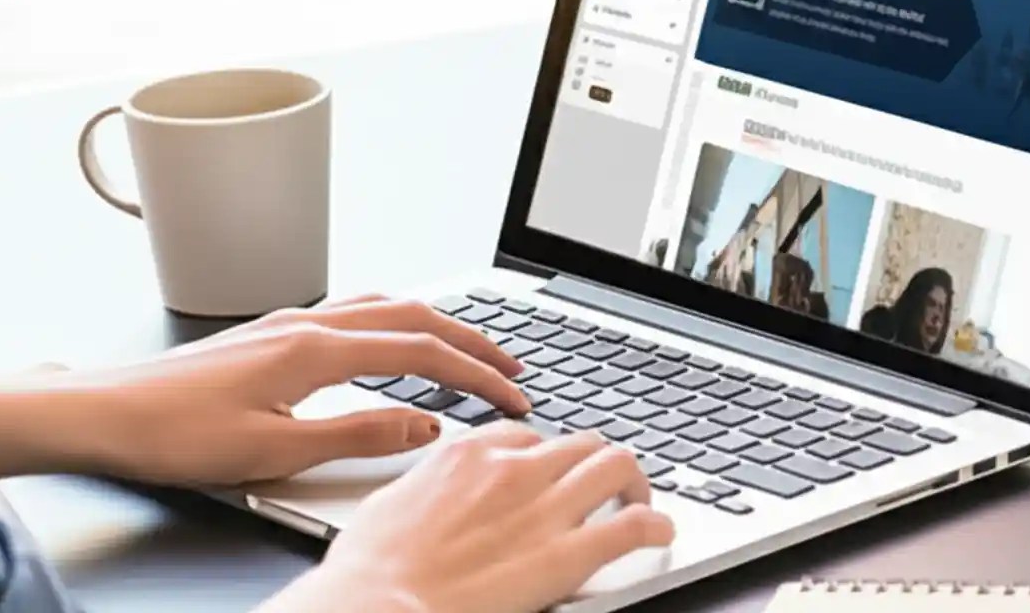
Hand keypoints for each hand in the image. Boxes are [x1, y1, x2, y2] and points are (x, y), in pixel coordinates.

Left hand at [0, 294, 529, 484]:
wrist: (104, 411)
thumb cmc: (176, 434)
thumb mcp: (276, 450)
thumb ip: (359, 434)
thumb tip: (426, 425)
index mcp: (316, 350)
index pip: (421, 352)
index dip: (475, 374)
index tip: (510, 395)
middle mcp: (308, 324)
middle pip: (413, 316)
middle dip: (471, 339)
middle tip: (510, 368)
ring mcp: (289, 321)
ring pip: (384, 306)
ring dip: (435, 324)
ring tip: (466, 349)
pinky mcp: (272, 331)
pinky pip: (353, 311)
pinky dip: (395, 321)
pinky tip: (392, 341)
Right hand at [259, 422, 675, 612]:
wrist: (374, 604)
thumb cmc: (369, 567)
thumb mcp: (390, 502)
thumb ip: (428, 485)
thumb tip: (433, 487)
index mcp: (469, 454)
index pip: (527, 434)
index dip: (544, 454)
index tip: (549, 471)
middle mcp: (514, 469)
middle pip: (579, 443)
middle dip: (594, 461)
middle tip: (602, 483)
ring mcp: (545, 508)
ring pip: (615, 465)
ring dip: (633, 481)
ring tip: (639, 499)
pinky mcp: (568, 555)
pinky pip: (633, 525)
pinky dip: (656, 524)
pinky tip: (660, 531)